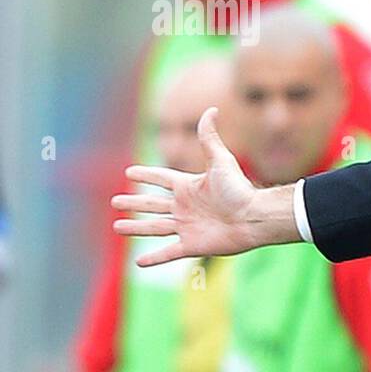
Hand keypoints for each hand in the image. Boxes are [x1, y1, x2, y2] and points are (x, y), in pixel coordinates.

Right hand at [111, 107, 298, 266]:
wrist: (253, 217)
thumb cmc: (238, 189)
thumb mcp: (220, 161)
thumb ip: (209, 138)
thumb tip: (211, 109)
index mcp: (189, 187)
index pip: (162, 179)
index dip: (147, 176)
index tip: (129, 172)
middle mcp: (186, 207)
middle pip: (153, 205)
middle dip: (135, 203)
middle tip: (115, 202)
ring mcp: (188, 227)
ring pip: (155, 228)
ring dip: (136, 228)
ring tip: (117, 226)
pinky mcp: (192, 245)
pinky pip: (167, 253)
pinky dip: (153, 258)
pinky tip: (137, 262)